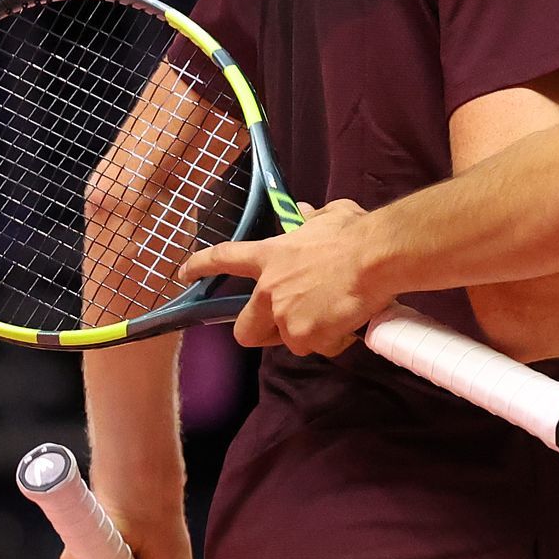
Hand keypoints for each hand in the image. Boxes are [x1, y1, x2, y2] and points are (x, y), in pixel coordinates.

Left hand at [178, 199, 377, 354]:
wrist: (375, 257)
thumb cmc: (354, 234)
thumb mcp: (330, 216)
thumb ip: (311, 218)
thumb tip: (303, 211)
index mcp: (270, 257)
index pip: (225, 258)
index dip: (201, 266)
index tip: (183, 274)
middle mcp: (269, 290)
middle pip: (244, 329)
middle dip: (261, 333)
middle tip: (287, 326)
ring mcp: (285, 317)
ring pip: (289, 342)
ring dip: (309, 334)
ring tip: (335, 316)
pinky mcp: (305, 337)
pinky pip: (319, 348)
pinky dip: (333, 341)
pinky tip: (348, 323)